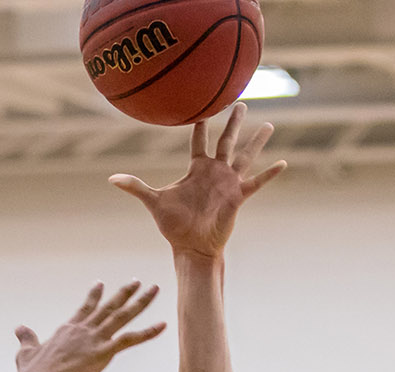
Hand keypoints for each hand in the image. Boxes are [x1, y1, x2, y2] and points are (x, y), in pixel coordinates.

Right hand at [15, 281, 166, 371]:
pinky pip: (130, 339)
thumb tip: (19, 328)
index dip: (94, 296)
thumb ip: (26, 338)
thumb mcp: (26, 352)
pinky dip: (148, 332)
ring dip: (141, 302)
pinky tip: (162, 325)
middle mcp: (84, 329)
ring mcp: (95, 339)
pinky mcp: (103, 352)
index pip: (85, 308)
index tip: (101, 284)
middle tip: (137, 282)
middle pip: (109, 306)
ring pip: (123, 315)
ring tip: (154, 289)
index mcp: (68, 329)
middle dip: (125, 293)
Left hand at [111, 103, 285, 261]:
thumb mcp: (154, 202)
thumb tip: (111, 179)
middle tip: (241, 102)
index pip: (199, 140)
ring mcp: (228, 183)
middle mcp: (215, 171)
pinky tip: (282, 163)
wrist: (191, 246)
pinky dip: (270, 173)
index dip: (200, 124)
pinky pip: (257, 182)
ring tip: (269, 125)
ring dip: (256, 141)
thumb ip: (136, 187)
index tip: (203, 107)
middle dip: (233, 122)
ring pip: (245, 156)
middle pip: (226, 141)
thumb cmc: (173, 226)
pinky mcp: (239, 196)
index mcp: (196, 169)